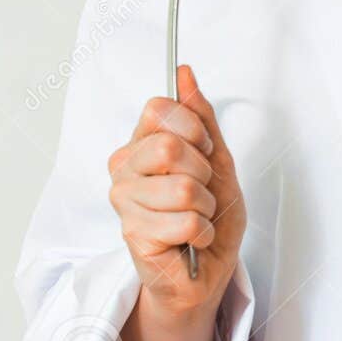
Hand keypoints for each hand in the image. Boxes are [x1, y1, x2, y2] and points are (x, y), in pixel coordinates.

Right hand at [107, 63, 246, 317]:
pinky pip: (186, 222)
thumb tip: (183, 72)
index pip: (159, 109)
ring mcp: (124, 202)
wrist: (208, 268)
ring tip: (197, 217)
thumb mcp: (217, 158)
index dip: (194, 129)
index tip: (204, 150)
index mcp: (141, 143)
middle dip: (202, 172)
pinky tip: (191, 240)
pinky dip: (202, 232)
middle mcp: (124, 168)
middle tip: (202, 191)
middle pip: (168, 147)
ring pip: (182, 188)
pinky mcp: (133, 235)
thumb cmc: (210, 214)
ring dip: (206, 207)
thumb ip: (201, 116)